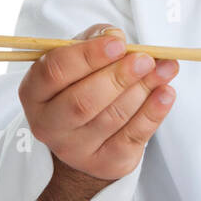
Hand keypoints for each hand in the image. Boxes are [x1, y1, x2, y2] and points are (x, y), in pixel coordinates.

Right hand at [19, 22, 177, 183]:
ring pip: (112, 118)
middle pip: (82, 101)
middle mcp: (48, 124)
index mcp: (34, 92)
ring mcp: (74, 149)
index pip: (54, 72)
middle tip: (145, 59)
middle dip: (119, 77)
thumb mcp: (81, 56)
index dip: (88, 55)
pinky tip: (166, 93)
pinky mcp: (105, 163)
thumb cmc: (82, 83)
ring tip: (166, 69)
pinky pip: (132, 137)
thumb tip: (115, 36)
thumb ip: (95, 39)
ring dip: (143, 90)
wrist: (87, 134)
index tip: (118, 43)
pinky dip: (153, 113)